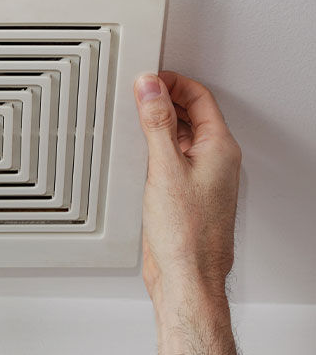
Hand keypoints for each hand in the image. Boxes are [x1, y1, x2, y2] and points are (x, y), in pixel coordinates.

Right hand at [134, 71, 241, 354]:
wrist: (185, 276)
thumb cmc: (186, 234)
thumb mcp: (165, 168)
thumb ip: (157, 124)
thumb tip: (151, 87)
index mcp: (218, 149)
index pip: (200, 98)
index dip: (174, 82)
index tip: (149, 77)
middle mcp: (213, 161)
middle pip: (192, 115)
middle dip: (165, 99)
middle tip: (138, 92)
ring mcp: (200, 178)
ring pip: (181, 137)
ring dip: (160, 123)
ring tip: (135, 116)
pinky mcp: (184, 194)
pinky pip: (172, 158)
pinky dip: (156, 147)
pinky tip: (137, 151)